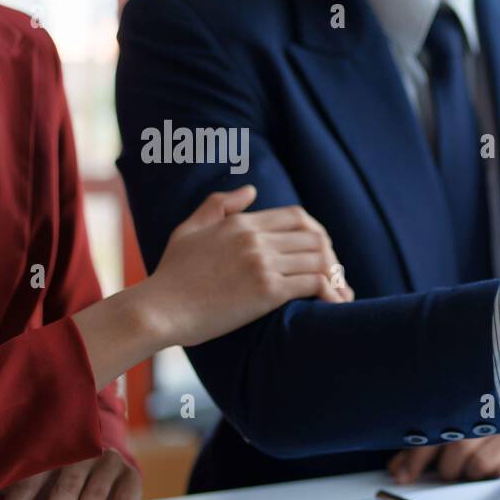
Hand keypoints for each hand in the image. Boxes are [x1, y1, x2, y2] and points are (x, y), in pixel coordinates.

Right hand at [141, 185, 352, 347]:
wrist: (159, 309)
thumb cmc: (171, 275)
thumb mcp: (189, 230)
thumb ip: (219, 205)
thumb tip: (251, 189)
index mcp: (241, 223)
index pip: (298, 217)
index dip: (317, 234)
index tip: (322, 252)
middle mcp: (256, 239)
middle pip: (315, 238)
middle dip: (331, 256)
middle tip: (335, 275)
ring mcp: (263, 263)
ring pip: (319, 260)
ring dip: (335, 276)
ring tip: (340, 293)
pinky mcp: (267, 291)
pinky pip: (315, 283)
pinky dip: (331, 292)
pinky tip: (335, 304)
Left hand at [386, 396, 499, 483]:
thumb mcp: (479, 421)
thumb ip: (440, 438)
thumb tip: (398, 467)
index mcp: (479, 399)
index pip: (439, 428)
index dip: (415, 455)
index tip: (401, 475)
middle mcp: (499, 412)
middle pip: (456, 448)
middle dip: (446, 470)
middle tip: (449, 475)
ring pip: (478, 466)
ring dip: (472, 476)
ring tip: (480, 471)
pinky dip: (496, 480)